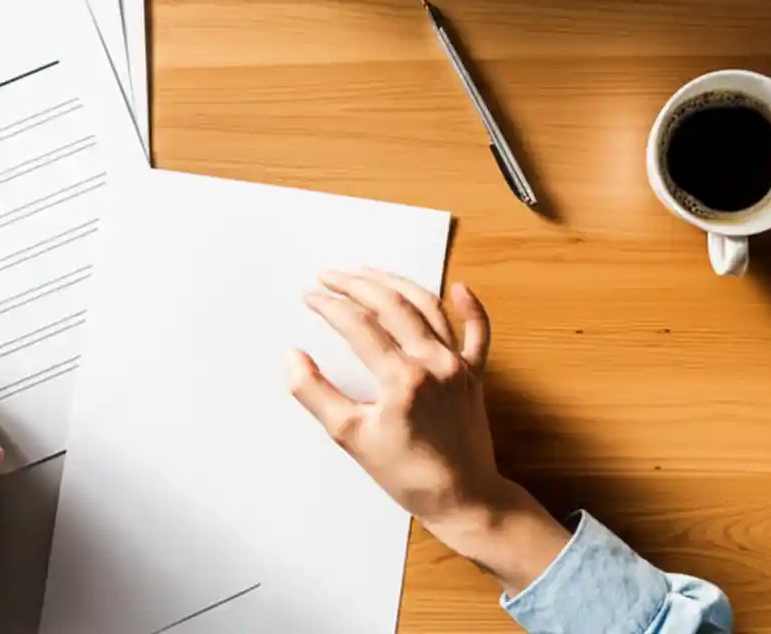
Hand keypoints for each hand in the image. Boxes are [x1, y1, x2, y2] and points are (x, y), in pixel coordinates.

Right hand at [289, 270, 567, 594]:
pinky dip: (470, 308)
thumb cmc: (406, 474)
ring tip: (369, 271)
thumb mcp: (350, 437)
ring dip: (396, 283)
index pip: (357, 324)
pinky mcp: (475, 374)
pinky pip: (478, 332)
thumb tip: (292, 357)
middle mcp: (433, 362)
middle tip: (329, 275)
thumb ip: (316, 393)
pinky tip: (459, 288)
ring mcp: (457, 365)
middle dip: (355, 283)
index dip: (329, 305)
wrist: (462, 499)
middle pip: (391, 305)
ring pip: (427, 307)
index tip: (309, 295)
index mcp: (401, 378)